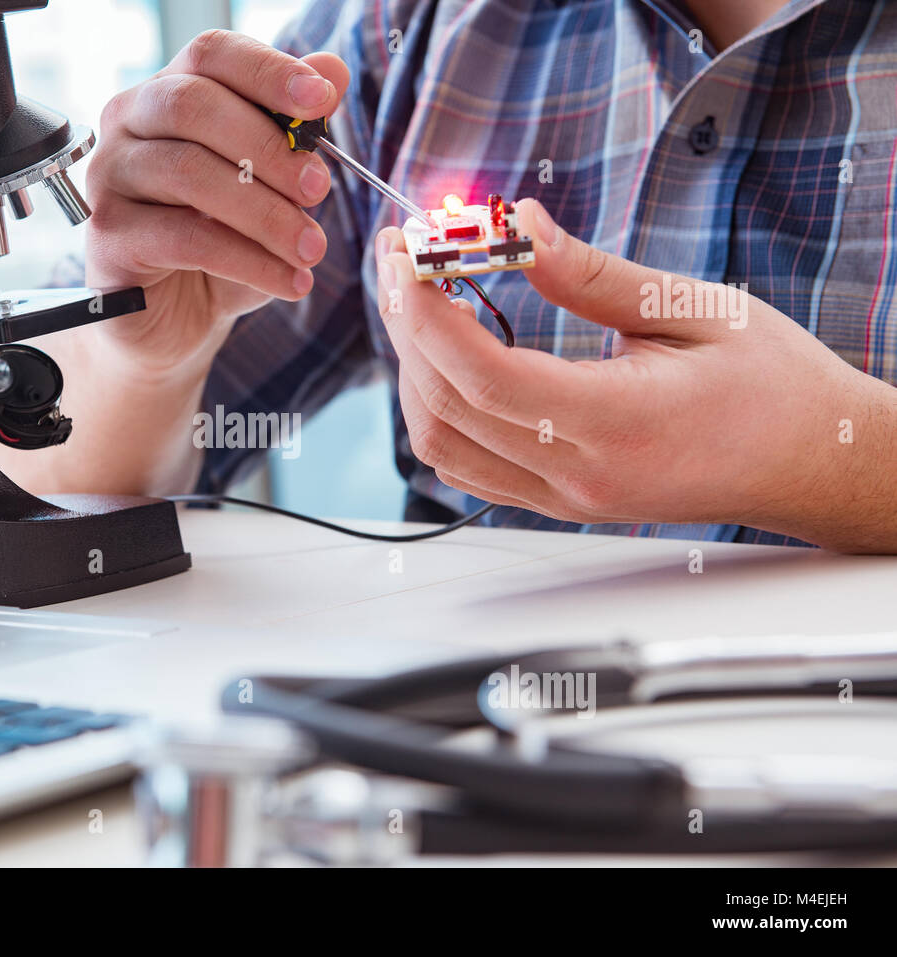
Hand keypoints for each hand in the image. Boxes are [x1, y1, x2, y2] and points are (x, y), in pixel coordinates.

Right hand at [84, 30, 348, 374]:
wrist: (174, 320)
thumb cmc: (219, 244)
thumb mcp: (269, 188)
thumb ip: (294, 129)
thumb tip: (334, 71)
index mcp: (166, 93)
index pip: (211, 55)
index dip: (268, 71)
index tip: (322, 100)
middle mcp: (127, 125)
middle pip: (192, 105)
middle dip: (269, 147)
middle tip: (320, 189)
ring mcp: (109, 178)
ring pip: (189, 173)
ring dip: (265, 213)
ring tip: (311, 249)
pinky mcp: (107, 237)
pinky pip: (184, 238)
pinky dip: (248, 260)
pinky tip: (288, 281)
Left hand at [375, 199, 896, 551]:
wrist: (812, 462)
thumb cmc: (773, 382)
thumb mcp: (694, 307)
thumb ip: (592, 275)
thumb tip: (517, 227)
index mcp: (619, 423)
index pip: (485, 375)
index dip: (427, 312)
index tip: (406, 254)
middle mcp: (580, 475)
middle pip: (447, 407)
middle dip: (406, 327)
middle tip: (401, 259)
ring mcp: (565, 498)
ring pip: (442, 446)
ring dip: (414, 370)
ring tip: (416, 300)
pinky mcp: (559, 502)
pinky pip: (467, 465)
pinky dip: (438, 408)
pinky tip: (446, 354)